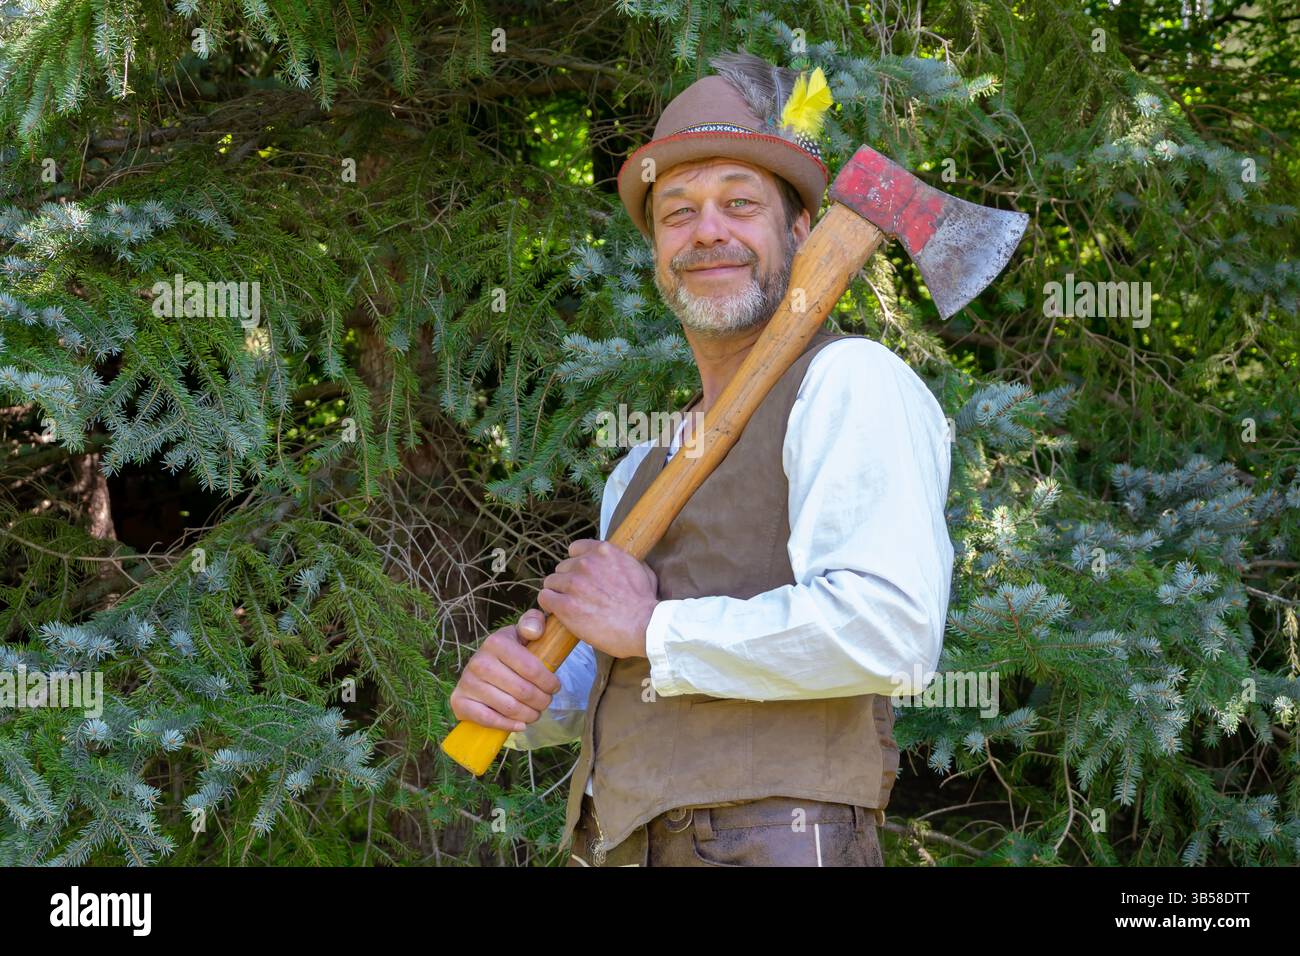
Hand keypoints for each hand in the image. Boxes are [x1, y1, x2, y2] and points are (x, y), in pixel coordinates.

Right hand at [449, 609, 560, 732]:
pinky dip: (508, 725)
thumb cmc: (510, 651)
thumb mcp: (522, 632)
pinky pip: (488, 719)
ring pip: (509, 707)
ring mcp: (466, 683)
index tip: (555, 687)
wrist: (481, 668)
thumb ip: (533, 622)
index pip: (531, 668)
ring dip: (529, 714)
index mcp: (495, 642)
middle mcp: (478, 662)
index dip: (549, 682)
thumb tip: (534, 632)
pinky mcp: (459, 701)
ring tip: (535, 712)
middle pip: (522, 691)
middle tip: (546, 701)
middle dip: (542, 700)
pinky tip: (520, 724)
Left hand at [537, 539, 658, 658]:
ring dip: (558, 593)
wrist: (644, 626)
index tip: (581, 575)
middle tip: (579, 596)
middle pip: (562, 567)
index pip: (575, 549)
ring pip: (551, 582)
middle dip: (569, 581)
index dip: (577, 563)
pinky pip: (545, 598)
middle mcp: (586, 563)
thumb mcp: (642, 569)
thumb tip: (620, 561)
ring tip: (569, 607)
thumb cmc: (646, 603)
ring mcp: (574, 583)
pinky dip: (550, 605)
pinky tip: (559, 612)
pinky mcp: (565, 605)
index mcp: (604, 551)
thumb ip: (624, 561)